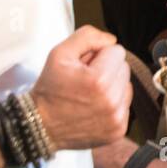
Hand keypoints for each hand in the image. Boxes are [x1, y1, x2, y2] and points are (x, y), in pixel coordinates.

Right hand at [31, 25, 130, 150]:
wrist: (40, 126)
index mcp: (99, 80)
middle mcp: (112, 101)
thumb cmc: (49, 89)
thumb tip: (111, 40)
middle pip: (124, 68)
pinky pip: (125, 105)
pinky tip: (94, 107)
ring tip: (89, 94)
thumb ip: (87, 37)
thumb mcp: (60, 53)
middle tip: (85, 80)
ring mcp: (117, 118)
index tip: (84, 67)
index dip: (98, 55)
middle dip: (106, 70)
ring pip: (126, 86)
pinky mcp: (118, 130)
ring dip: (112, 86)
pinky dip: (113, 104)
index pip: (117, 51)